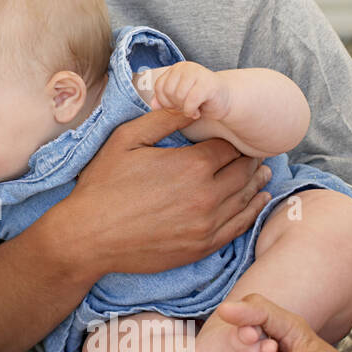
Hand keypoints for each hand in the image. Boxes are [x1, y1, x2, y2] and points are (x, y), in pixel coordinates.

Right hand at [63, 108, 271, 276]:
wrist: (89, 236)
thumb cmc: (103, 185)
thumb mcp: (127, 139)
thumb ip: (164, 119)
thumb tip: (193, 105)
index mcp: (192, 165)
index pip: (229, 147)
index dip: (233, 139)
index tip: (233, 136)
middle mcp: (208, 195)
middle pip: (243, 172)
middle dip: (249, 160)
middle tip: (253, 153)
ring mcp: (208, 224)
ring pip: (246, 198)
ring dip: (257, 183)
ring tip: (263, 173)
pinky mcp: (203, 246)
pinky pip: (239, 226)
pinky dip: (253, 211)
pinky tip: (259, 201)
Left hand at [148, 61, 229, 119]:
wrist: (224, 100)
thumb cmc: (200, 99)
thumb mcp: (178, 98)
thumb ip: (164, 100)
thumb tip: (153, 106)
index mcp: (177, 68)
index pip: (159, 86)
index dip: (165, 100)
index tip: (176, 104)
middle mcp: (186, 67)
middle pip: (168, 91)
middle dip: (176, 104)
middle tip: (187, 106)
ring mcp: (198, 73)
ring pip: (179, 96)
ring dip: (185, 108)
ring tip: (193, 108)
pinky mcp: (209, 84)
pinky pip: (191, 101)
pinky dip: (191, 111)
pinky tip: (198, 111)